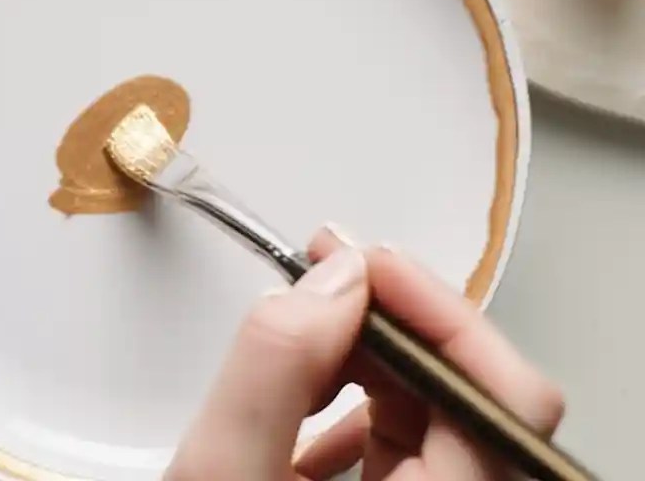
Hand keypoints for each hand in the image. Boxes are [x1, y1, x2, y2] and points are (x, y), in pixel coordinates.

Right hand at [167, 228, 565, 479]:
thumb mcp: (219, 479)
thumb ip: (273, 372)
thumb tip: (332, 282)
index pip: (500, 402)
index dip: (437, 313)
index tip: (359, 262)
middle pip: (470, 404)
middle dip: (390, 330)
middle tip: (320, 281)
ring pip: (436, 423)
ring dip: (368, 367)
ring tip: (298, 344)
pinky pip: (401, 454)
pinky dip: (352, 413)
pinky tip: (299, 409)